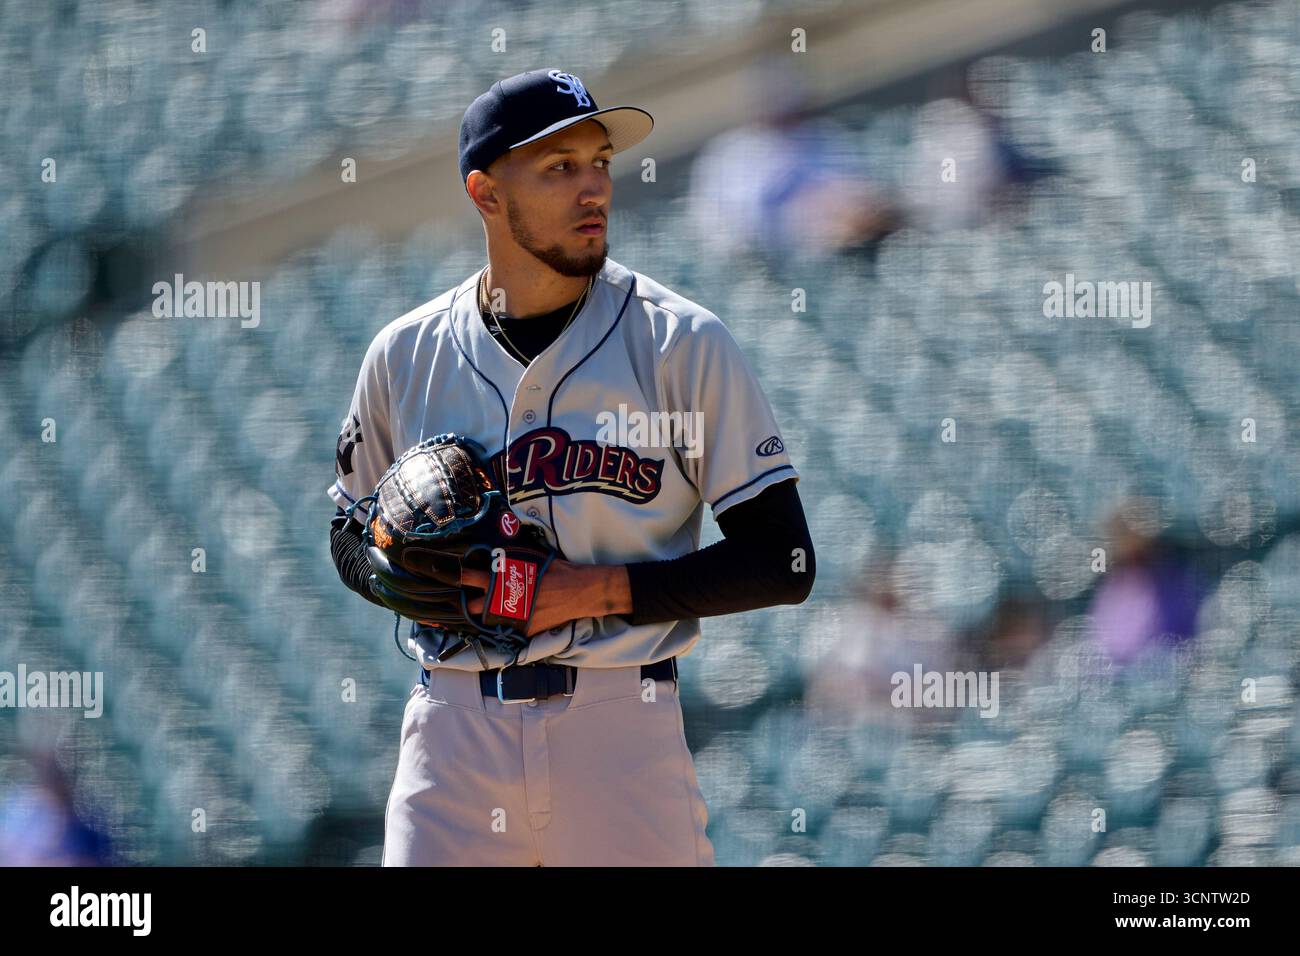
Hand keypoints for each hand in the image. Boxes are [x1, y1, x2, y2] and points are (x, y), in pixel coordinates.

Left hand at [460, 559, 631, 637]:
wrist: (583, 592)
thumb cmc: (560, 572)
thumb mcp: (534, 561)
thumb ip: (512, 563)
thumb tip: (496, 559)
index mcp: (507, 581)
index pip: (474, 578)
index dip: (459, 577)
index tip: (448, 575)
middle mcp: (508, 602)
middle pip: (476, 608)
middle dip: (471, 604)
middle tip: (471, 600)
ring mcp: (517, 620)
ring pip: (492, 620)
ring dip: (490, 614)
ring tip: (495, 608)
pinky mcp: (528, 631)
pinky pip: (512, 628)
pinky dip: (513, 622)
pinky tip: (522, 615)